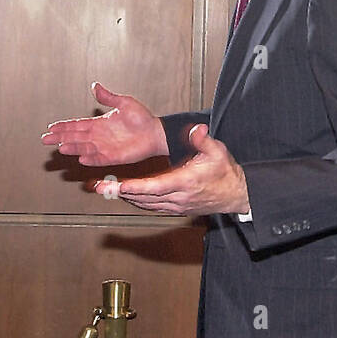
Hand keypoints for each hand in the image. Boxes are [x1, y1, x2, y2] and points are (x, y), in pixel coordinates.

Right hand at [42, 82, 167, 165]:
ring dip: (72, 148)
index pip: (77, 126)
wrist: (156, 132)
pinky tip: (81, 158)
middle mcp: (99, 137)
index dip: (64, 127)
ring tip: (60, 147)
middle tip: (44, 139)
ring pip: (84, 148)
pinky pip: (99, 158)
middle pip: (75, 137)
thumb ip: (108, 97)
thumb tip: (94, 85)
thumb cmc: (142, 118)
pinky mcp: (114, 157)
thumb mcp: (124, 102)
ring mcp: (105, 147)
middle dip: (60, 138)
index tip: (51, 128)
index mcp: (99, 124)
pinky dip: (90, 158)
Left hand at [94, 124, 248, 216]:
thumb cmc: (226, 172)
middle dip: (120, 192)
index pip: (156, 186)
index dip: (136, 187)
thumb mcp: (218, 152)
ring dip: (125, 197)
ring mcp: (177, 205)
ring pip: (146, 204)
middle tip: (99, 187)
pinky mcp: (177, 209)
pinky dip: (138, 201)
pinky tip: (127, 196)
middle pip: (144, 197)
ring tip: (106, 190)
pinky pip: (153, 207)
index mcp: (185, 182)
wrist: (237, 194)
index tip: (119, 185)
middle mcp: (178, 197)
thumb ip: (203, 139)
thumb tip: (196, 128)